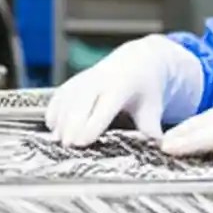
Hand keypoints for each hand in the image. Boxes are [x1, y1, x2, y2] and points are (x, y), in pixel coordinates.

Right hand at [45, 34, 203, 146]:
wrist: (136, 62)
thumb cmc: (145, 89)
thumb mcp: (152, 107)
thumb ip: (151, 128)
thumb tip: (158, 149)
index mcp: (121, 86)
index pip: (103, 107)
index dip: (91, 124)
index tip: (81, 142)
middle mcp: (99, 80)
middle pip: (79, 103)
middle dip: (71, 124)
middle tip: (67, 146)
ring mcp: (84, 80)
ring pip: (66, 100)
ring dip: (60, 120)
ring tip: (59, 141)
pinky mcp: (73, 82)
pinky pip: (59, 97)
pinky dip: (54, 112)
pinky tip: (54, 129)